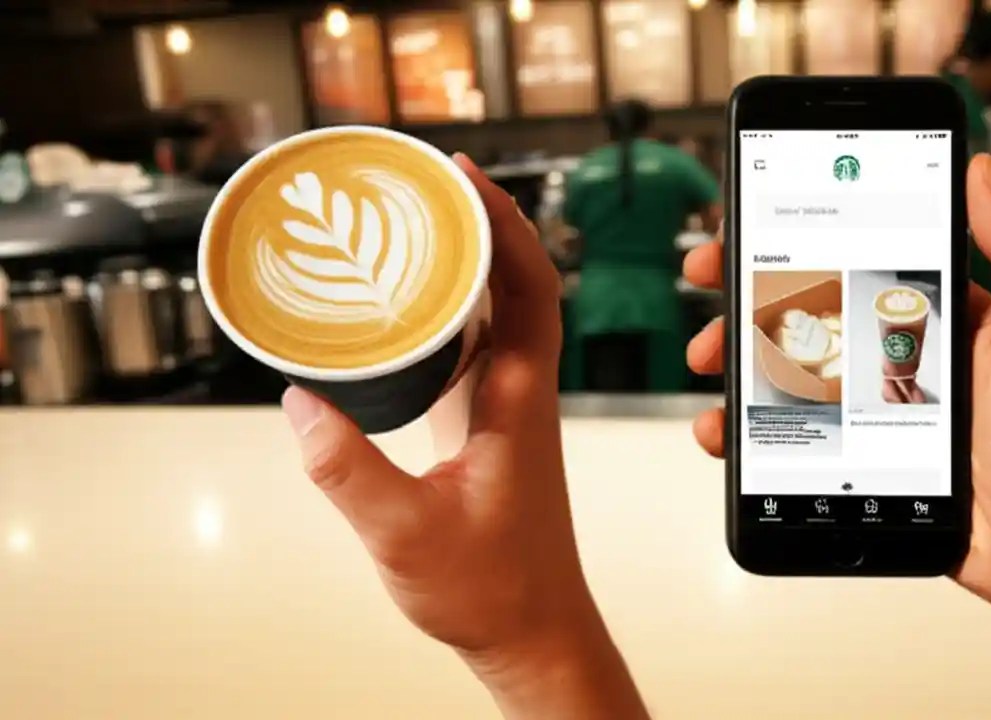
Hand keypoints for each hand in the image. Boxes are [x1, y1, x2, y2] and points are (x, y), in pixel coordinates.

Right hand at [282, 155, 645, 717]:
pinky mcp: (487, 426)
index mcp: (520, 401)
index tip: (463, 177)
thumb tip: (299, 404)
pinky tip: (405, 310)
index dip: (503, 222)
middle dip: (479, 223)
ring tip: (412, 228)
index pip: (531, 286)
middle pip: (517, 283)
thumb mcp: (404, 532)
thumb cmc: (493, 589)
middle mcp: (522, 392)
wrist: (531, 630)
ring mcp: (507, 407)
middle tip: (425, 185)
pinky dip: (449, 314)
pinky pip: (476, 348)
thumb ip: (347, 469)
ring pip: (499, 313)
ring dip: (467, 265)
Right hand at [684, 154, 990, 618]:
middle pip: (805, 308)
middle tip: (710, 274)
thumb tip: (981, 173)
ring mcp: (869, 409)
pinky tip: (724, 428)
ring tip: (712, 355)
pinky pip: (786, 436)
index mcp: (939, 316)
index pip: (859, 256)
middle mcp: (897, 356)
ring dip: (734, 355)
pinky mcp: (853, 457)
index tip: (759, 214)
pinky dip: (743, 432)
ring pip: (784, 370)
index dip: (804, 232)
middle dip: (746, 287)